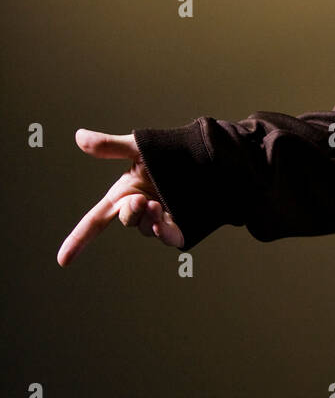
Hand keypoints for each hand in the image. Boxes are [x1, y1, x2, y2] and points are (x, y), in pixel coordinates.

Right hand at [57, 128, 184, 266]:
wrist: (208, 156)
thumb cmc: (170, 151)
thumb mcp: (138, 148)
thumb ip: (110, 146)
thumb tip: (79, 136)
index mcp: (124, 193)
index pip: (95, 221)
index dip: (78, 240)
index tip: (62, 260)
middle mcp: (139, 209)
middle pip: (126, 220)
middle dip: (131, 212)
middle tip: (142, 199)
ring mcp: (159, 219)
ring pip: (147, 229)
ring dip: (150, 218)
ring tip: (158, 203)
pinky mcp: (180, 225)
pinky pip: (169, 237)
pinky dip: (165, 234)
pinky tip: (165, 223)